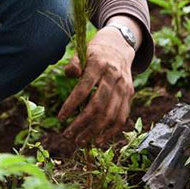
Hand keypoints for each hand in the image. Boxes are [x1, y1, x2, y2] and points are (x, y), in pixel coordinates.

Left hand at [58, 26, 135, 145]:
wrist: (119, 47)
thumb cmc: (95, 53)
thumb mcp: (82, 52)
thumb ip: (74, 63)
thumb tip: (69, 74)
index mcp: (99, 65)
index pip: (84, 88)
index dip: (71, 104)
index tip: (60, 118)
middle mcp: (114, 77)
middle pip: (97, 105)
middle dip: (81, 123)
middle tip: (67, 135)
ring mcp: (124, 87)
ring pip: (110, 115)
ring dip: (94, 131)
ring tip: (79, 141)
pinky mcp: (130, 95)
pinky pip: (122, 118)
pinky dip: (110, 132)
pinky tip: (98, 141)